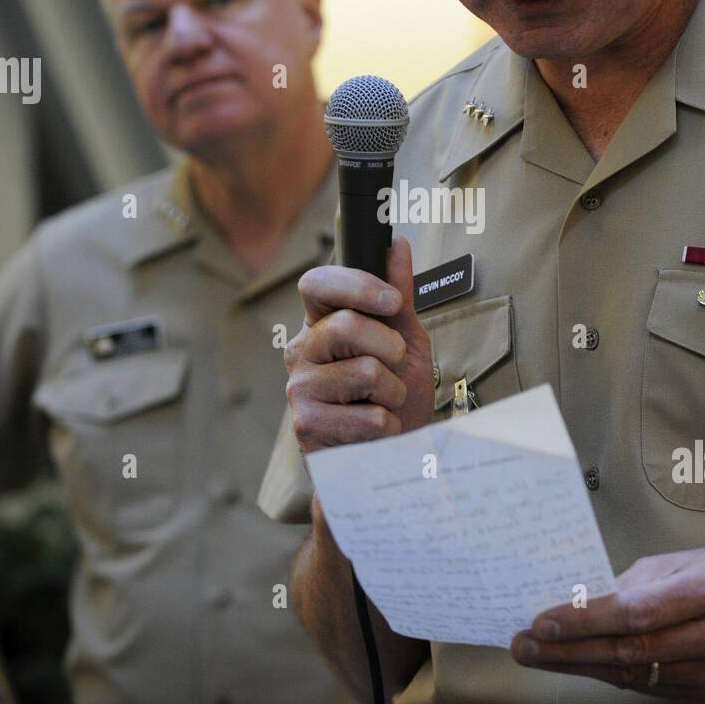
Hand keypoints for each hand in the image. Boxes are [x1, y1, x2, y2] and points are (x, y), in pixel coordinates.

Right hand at [285, 235, 434, 451]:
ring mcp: (298, 389)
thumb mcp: (406, 342)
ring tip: (385, 404)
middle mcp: (301, 351)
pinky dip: (388, 425)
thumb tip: (396, 245)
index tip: (393, 301)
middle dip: (391, 347)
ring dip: (395, 392)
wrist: (388, 458)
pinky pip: (369, 416)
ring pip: (366, 372)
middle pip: (345, 325)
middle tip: (396, 368)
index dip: (356, 285)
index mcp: (320, 324)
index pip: (317, 284)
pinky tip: (376, 432)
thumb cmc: (394, 397)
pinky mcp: (307, 427)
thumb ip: (399, 297)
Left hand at [511, 547, 704, 702]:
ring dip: (578, 667)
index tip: (542, 621)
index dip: (585, 620)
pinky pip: (647, 686)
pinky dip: (608, 675)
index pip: (635, 612)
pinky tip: (578, 665)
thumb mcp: (689, 560)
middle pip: (627, 650)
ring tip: (538, 657)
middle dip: (566, 650)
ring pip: (632, 674)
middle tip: (523, 646)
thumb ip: (638, 580)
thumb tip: (583, 598)